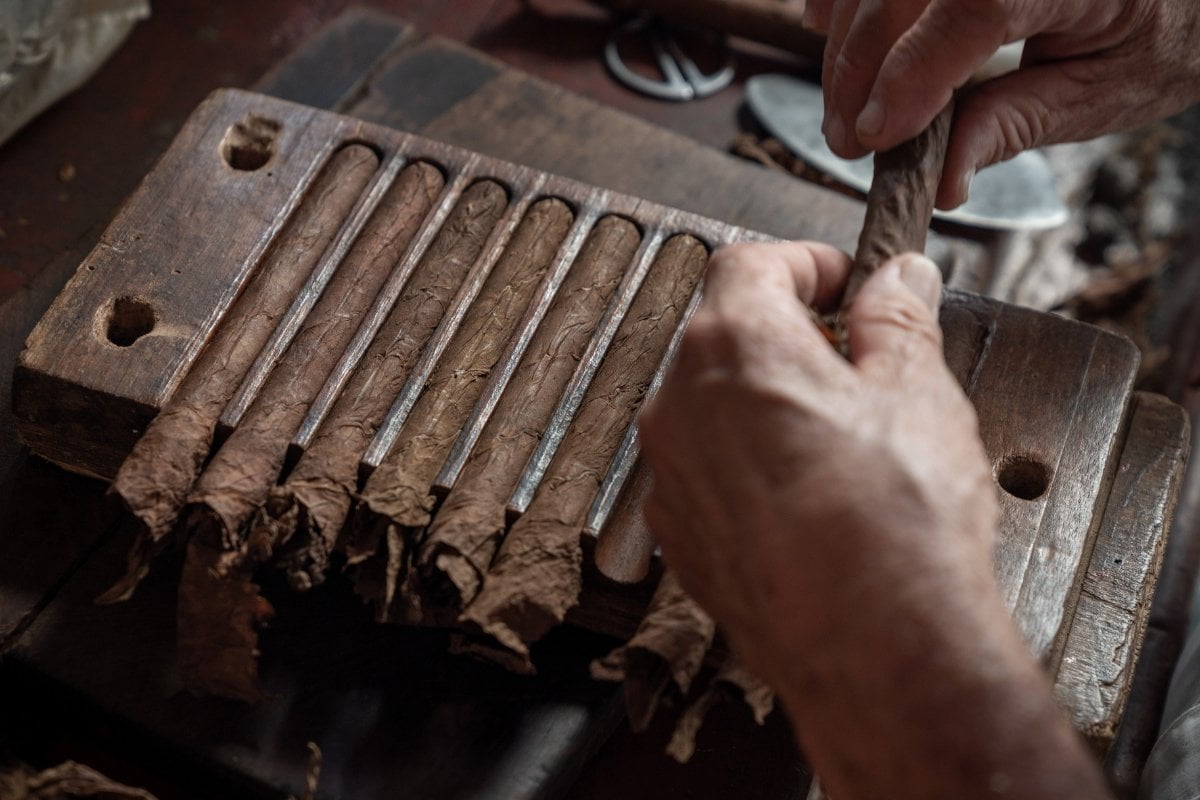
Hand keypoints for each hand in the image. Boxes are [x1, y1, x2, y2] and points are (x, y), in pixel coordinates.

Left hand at [639, 241, 994, 685]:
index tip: (847, 282)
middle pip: (723, 332)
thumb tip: (898, 280)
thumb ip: (898, 318)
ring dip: (765, 398)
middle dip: (787, 330)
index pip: (750, 263)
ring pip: (711, 404)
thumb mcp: (918, 390)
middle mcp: (681, 403)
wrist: (871, 648)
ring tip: (840, 434)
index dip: (806, 264)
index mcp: (734, 345)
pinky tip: (808, 493)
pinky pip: (706, 469)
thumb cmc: (894, 522)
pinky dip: (747, 462)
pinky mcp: (678, 532)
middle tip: (855, 358)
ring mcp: (671, 473)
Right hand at [805, 0, 1199, 207]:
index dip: (910, 73)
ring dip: (846, 37)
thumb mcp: (1105, 91)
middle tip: (845, 141)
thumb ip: (1015, 125)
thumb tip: (940, 182)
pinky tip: (833, 27)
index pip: (974, 6)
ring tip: (842, 104)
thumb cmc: (1165, 27)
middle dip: (858, 66)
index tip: (874, 136)